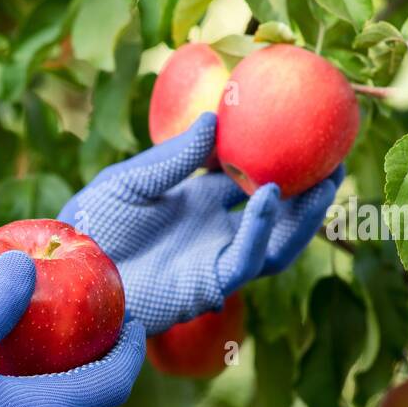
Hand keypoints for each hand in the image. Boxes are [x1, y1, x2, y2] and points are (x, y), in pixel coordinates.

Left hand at [58, 113, 343, 334]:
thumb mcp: (127, 183)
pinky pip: (246, 260)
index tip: (306, 124)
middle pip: (277, 211)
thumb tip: (214, 120)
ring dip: (305, 214)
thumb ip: (172, 159)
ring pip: (276, 241)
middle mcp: (213, 231)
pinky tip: (269, 198)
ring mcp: (213, 259)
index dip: (278, 155)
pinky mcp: (207, 286)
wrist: (69, 276)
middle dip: (310, 188)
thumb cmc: (89, 228)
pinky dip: (262, 230)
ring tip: (327, 178)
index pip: (249, 175)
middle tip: (338, 153)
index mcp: (196, 201)